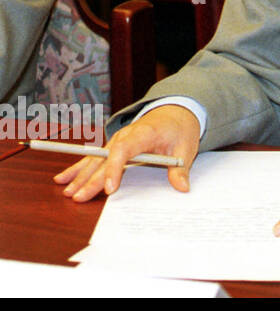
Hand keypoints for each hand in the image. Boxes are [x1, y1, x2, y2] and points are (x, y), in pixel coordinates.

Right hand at [54, 105, 200, 200]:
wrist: (175, 113)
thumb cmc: (179, 130)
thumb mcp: (186, 147)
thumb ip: (180, 168)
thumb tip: (183, 187)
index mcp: (143, 133)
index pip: (124, 150)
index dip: (114, 169)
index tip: (109, 188)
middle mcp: (125, 135)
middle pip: (105, 159)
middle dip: (91, 179)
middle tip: (79, 197)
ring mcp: (117, 140)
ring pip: (96, 159)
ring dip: (80, 176)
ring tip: (68, 192)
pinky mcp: (113, 146)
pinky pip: (94, 158)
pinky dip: (78, 168)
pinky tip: (63, 179)